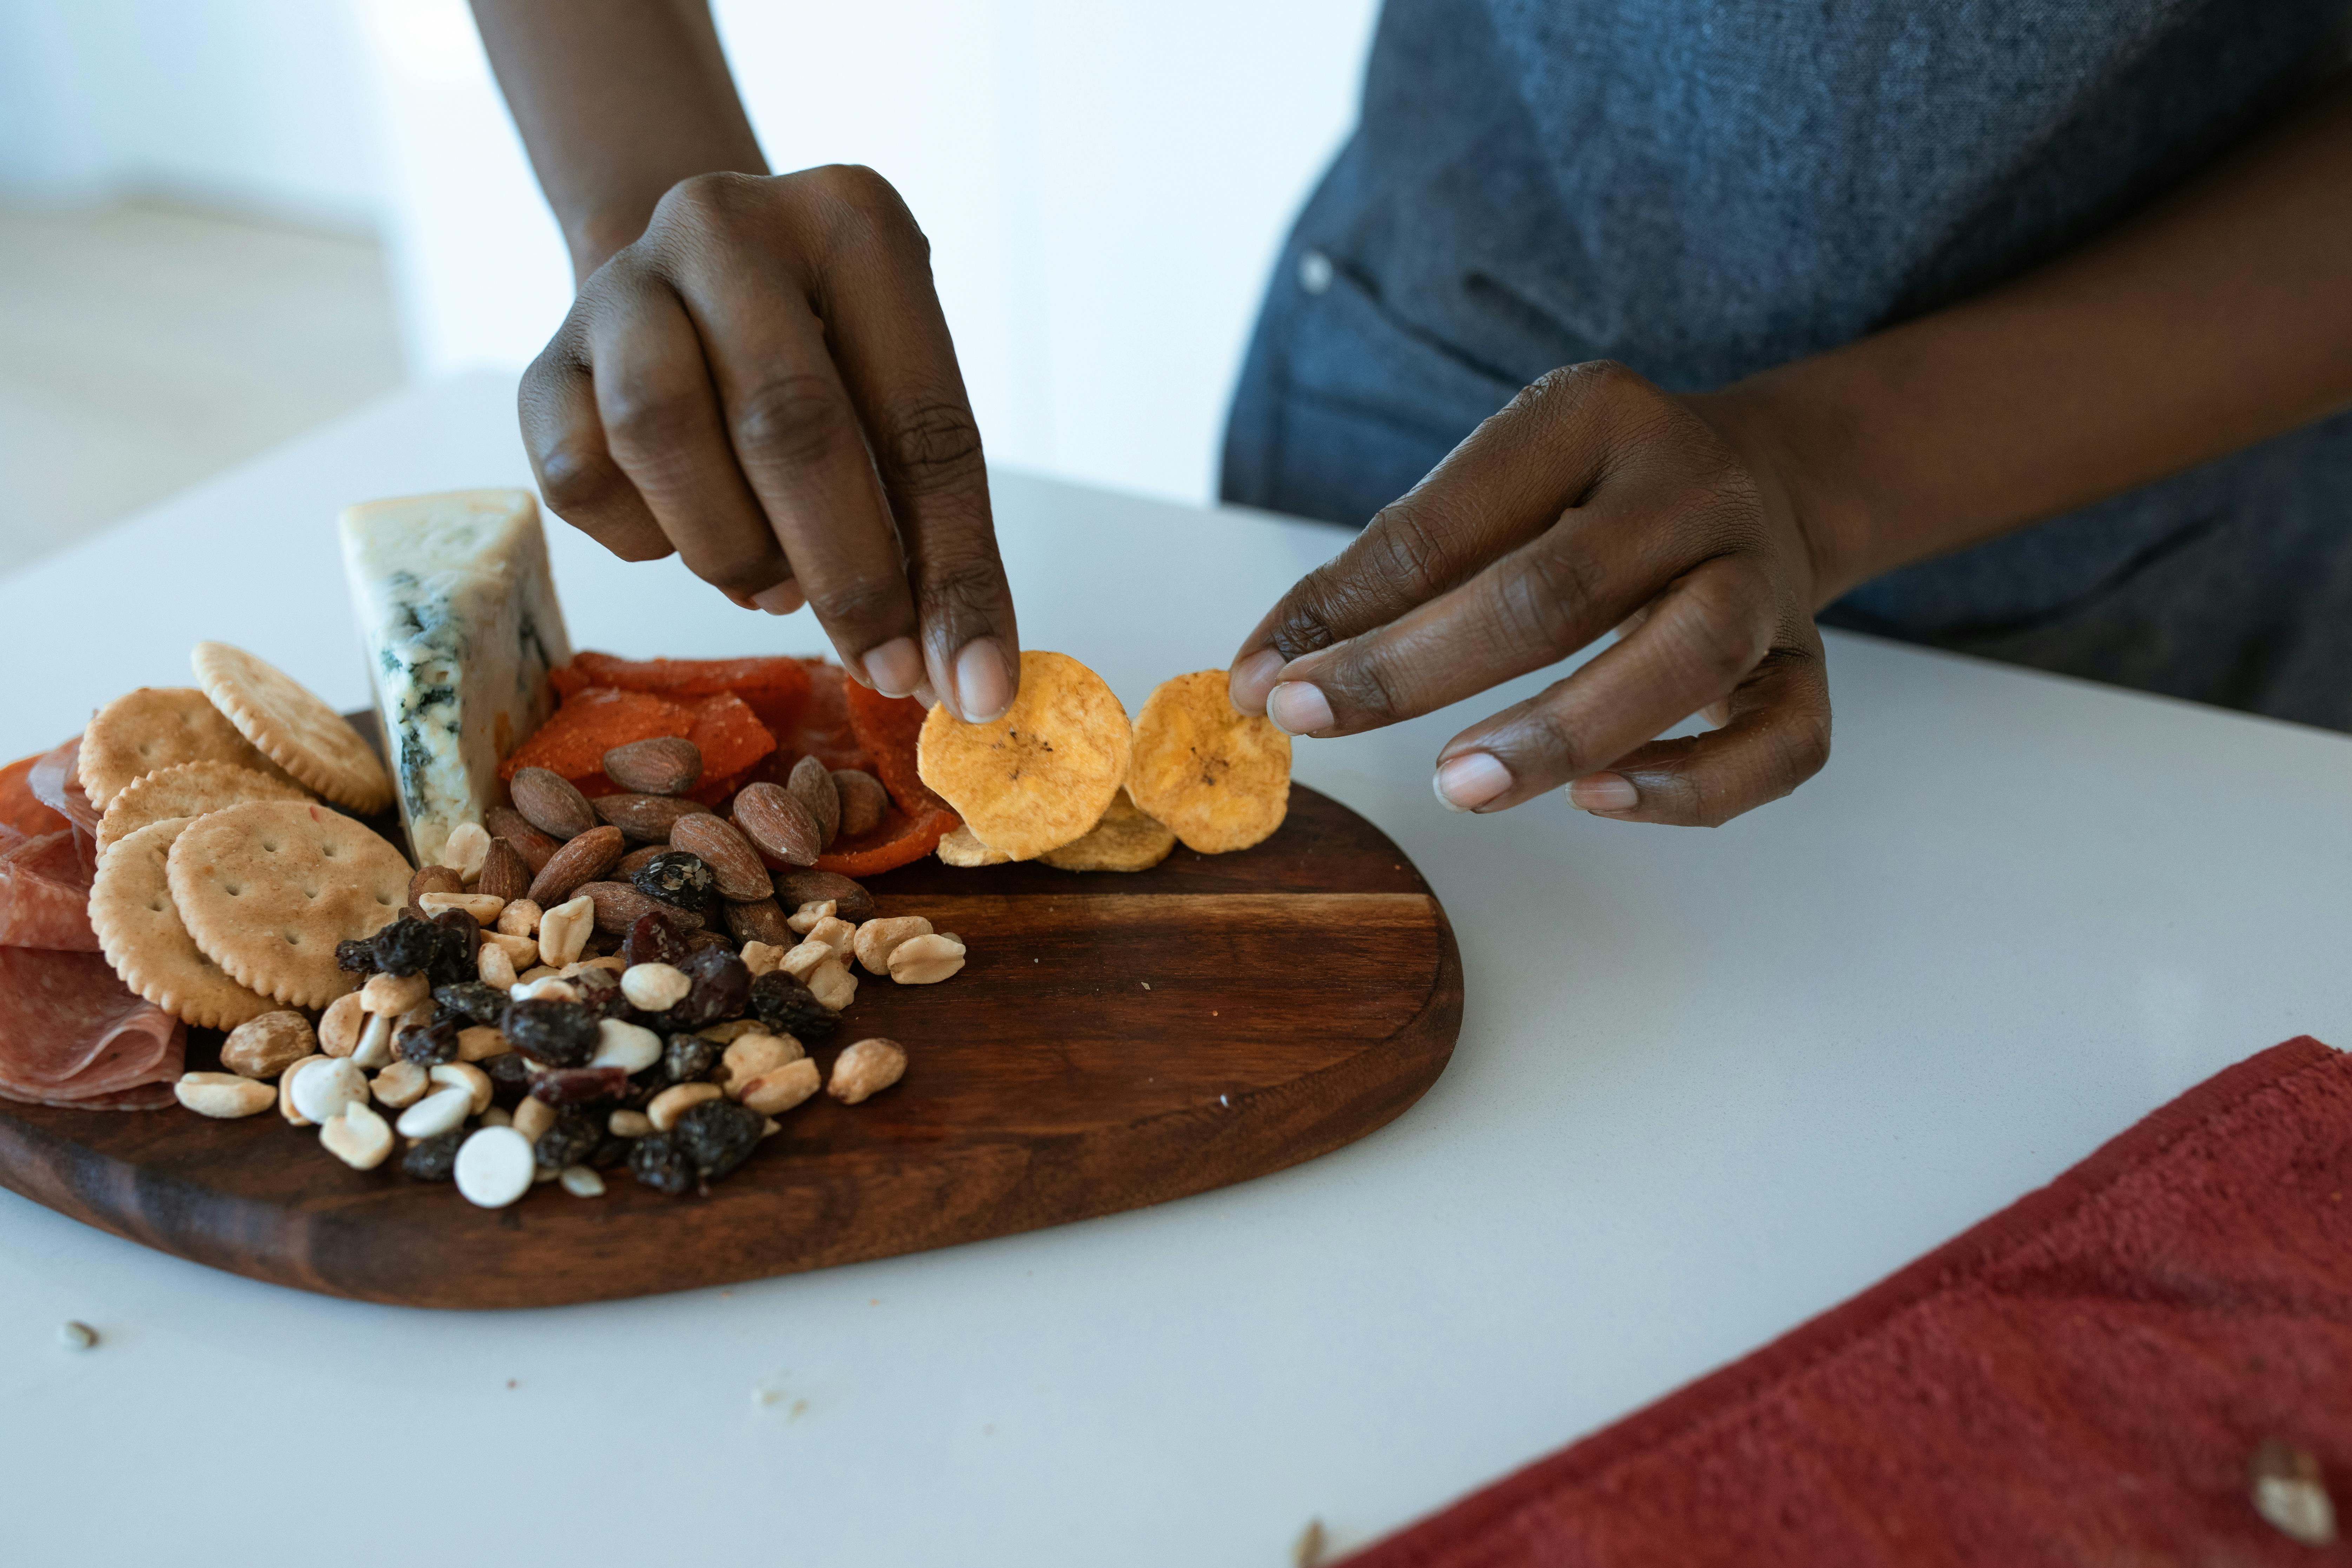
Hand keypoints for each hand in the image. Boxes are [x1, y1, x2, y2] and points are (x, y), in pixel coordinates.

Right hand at [518, 166, 1018, 719]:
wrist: (686, 290)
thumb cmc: (823, 361)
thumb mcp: (895, 403)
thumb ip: (930, 529)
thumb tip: (960, 682)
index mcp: (853, 222)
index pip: (925, 421)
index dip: (955, 570)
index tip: (971, 685)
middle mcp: (727, 225)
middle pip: (789, 423)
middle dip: (850, 577)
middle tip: (883, 668)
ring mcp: (621, 285)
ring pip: (663, 439)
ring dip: (736, 550)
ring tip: (775, 584)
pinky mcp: (544, 363)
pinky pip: (582, 481)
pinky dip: (648, 540)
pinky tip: (687, 530)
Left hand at [1225, 362, 1831, 826]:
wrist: (1764, 474)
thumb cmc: (1588, 502)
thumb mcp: (1491, 494)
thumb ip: (1385, 574)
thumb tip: (1260, 675)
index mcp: (1594, 415)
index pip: (1447, 521)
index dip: (1344, 610)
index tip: (1263, 684)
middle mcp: (1690, 485)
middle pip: (1556, 589)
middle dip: (1420, 669)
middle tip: (1320, 724)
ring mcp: (1761, 575)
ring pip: (1683, 659)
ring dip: (1560, 731)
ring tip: (1458, 786)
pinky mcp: (1808, 663)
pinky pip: (1781, 742)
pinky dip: (1693, 787)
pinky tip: (1599, 801)